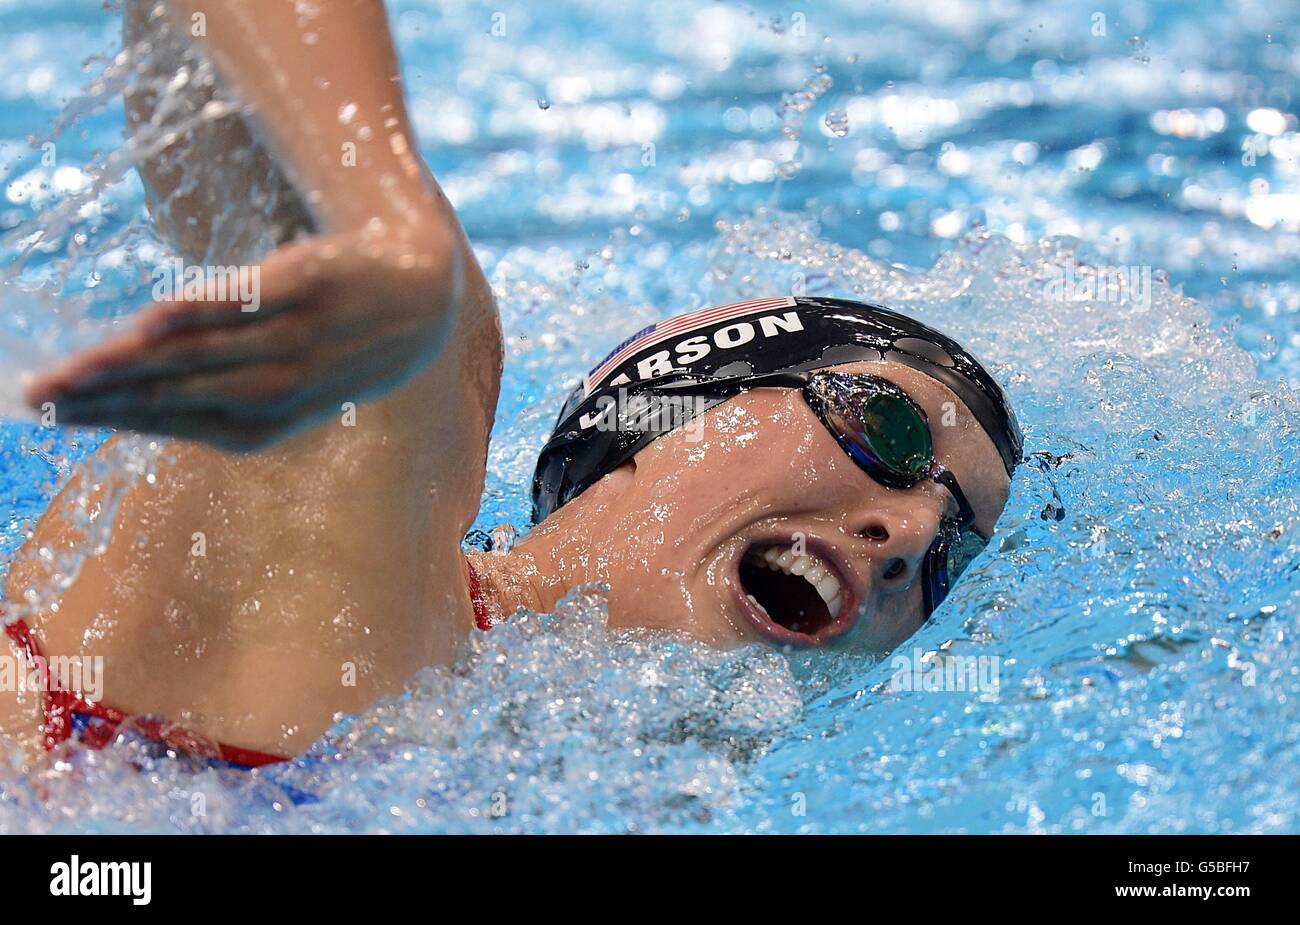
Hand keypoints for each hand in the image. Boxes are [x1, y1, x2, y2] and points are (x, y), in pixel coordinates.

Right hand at [26, 224, 462, 450]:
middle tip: (42, 395)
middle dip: (110, 397)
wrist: (422, 290)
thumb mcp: (282, 381)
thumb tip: (131, 395)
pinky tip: (155, 322)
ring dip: (137, 362)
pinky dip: (207, 312)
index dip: (118, 418)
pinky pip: (254, 300)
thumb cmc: (335, 341)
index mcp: (273, 417)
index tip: (54, 411)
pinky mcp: (316, 283)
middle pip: (182, 392)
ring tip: (78, 366)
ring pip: (206, 353)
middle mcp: (285, 384)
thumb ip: (213, 391)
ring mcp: (302, 336)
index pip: (180, 421)